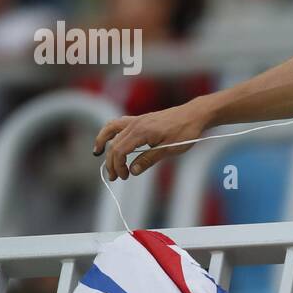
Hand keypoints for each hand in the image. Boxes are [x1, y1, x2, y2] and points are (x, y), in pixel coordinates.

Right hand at [94, 100, 210, 180]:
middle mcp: (135, 124)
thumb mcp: (169, 149)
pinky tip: (110, 139)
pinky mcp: (140, 119)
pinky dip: (111, 131)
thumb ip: (149, 159)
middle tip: (115, 177)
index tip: (124, 176)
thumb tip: (133, 170)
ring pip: (111, 129)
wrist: (194, 114)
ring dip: (103, 141)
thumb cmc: (185, 131)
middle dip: (111, 162)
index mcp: (141, 132)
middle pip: (114, 144)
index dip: (118, 166)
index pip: (119, 151)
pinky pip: (119, 124)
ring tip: (97, 152)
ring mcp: (137, 120)